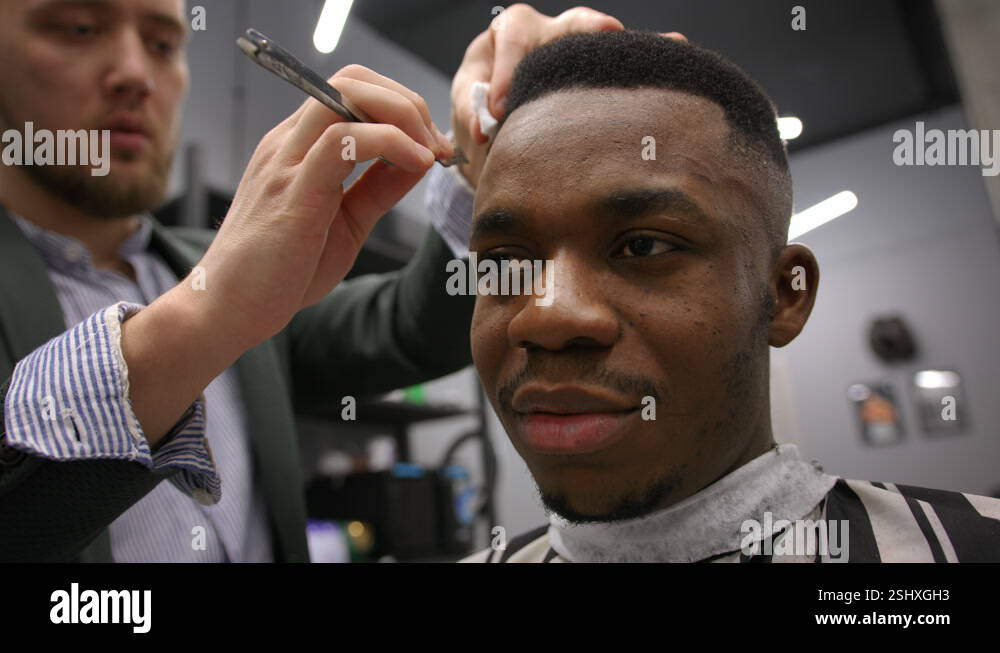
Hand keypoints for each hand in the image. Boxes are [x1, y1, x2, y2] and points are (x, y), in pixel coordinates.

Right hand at [196, 64, 453, 349]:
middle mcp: (289, 142)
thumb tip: (419, 160)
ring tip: (430, 154)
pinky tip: (416, 164)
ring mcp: (288, 161)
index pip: (352, 89)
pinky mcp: (294, 190)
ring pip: (348, 95)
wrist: (227, 309)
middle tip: (437, 146)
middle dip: (408, 102)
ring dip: (404, 115)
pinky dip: (390, 142)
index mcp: (298, 146)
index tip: (433, 146)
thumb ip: (378, 188)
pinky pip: (343, 141)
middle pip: (353, 79)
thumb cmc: (281, 272)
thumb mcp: (347, 223)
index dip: (402, 106)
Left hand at [450, 3, 686, 187]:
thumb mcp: (466, 109)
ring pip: (606, 42)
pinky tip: (678, 51)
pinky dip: (653, 54)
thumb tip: (483, 128)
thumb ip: (469, 114)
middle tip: (605, 34)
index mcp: (513, 34)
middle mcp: (552, 32)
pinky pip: (629, 60)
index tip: (497, 111)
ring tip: (658, 48)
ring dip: (627, 48)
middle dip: (588, 31)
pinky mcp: (601, 72)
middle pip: (572, 25)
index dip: (506, 73)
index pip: (513, 40)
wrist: (500, 131)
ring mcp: (581, 52)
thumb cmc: (481, 112)